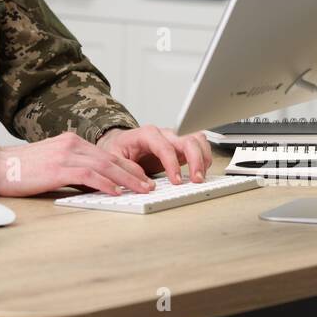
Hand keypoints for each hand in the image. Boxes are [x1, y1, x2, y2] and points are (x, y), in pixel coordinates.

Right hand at [0, 132, 154, 196]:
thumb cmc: (22, 170)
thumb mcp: (52, 164)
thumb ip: (73, 170)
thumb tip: (94, 185)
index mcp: (71, 141)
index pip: (106, 153)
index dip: (126, 166)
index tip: (141, 177)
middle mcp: (71, 143)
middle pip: (110, 157)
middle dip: (133, 172)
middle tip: (149, 185)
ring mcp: (65, 154)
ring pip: (104, 165)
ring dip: (126, 179)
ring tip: (141, 190)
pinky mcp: (58, 167)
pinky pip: (88, 175)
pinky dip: (105, 183)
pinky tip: (116, 192)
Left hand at [97, 125, 212, 184]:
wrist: (119, 143)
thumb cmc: (117, 148)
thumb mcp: (112, 158)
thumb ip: (126, 168)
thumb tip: (144, 182)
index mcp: (147, 134)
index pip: (164, 146)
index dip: (172, 164)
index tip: (176, 181)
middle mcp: (164, 134)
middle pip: (187, 140)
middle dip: (195, 160)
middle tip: (196, 180)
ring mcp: (174, 140)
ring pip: (197, 140)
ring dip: (203, 158)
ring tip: (200, 177)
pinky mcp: (180, 147)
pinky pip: (198, 146)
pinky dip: (204, 158)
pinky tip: (200, 171)